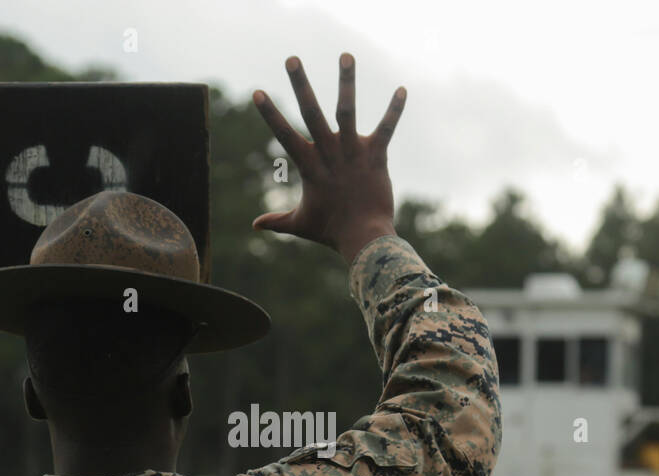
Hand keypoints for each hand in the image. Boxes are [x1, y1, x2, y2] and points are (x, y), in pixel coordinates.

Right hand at [252, 53, 405, 263]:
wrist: (364, 238)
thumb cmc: (331, 231)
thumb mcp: (300, 224)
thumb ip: (277, 221)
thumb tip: (255, 225)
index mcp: (309, 166)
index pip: (285, 134)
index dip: (270, 114)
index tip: (257, 92)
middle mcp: (329, 153)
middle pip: (311, 113)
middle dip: (300, 84)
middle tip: (291, 58)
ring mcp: (353, 153)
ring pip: (347, 111)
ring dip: (347, 82)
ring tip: (345, 55)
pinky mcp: (376, 156)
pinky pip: (387, 129)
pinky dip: (395, 109)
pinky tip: (403, 88)